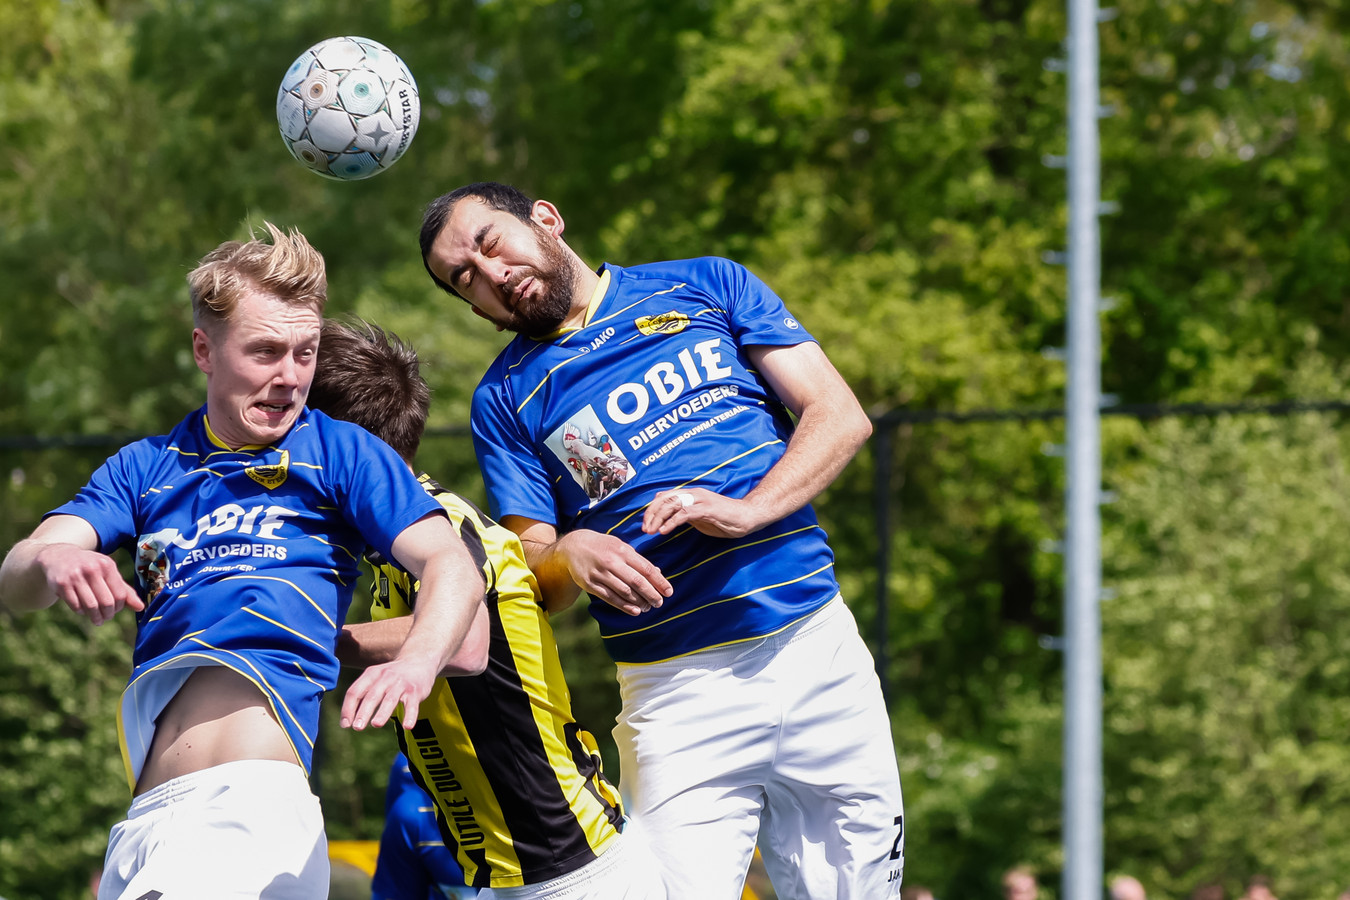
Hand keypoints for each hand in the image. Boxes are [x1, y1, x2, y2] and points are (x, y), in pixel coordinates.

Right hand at [38, 544, 143, 625]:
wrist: (60, 557)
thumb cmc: (91, 567)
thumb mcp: (108, 572)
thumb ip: (124, 590)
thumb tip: (141, 607)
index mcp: (107, 565)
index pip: (120, 594)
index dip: (120, 607)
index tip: (116, 610)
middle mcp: (92, 569)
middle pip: (106, 602)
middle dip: (108, 614)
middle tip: (106, 618)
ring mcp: (75, 576)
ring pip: (90, 606)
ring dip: (95, 617)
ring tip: (97, 620)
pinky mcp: (61, 584)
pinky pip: (75, 605)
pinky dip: (81, 612)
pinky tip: (83, 611)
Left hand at [339, 652, 437, 730]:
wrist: (419, 661)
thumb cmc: (391, 676)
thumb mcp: (375, 678)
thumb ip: (361, 695)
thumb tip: (345, 722)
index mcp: (371, 674)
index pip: (355, 691)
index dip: (348, 708)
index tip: (345, 725)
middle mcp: (385, 677)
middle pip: (372, 695)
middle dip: (363, 712)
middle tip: (357, 727)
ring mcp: (401, 684)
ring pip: (390, 699)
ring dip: (382, 712)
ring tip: (376, 724)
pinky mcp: (415, 691)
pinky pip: (412, 704)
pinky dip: (410, 715)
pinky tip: (407, 726)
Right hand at [558, 530, 670, 615]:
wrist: (574, 547)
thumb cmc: (603, 547)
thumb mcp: (621, 546)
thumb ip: (638, 560)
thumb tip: (658, 572)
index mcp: (622, 551)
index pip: (645, 568)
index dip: (659, 581)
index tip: (669, 592)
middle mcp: (612, 562)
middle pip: (636, 582)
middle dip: (651, 594)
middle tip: (659, 603)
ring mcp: (600, 574)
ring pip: (624, 592)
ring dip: (639, 602)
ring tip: (648, 607)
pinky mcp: (590, 584)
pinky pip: (610, 598)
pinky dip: (624, 606)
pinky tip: (635, 611)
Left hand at [642, 488, 762, 538]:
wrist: (747, 516)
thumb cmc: (725, 518)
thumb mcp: (699, 517)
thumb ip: (684, 514)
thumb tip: (668, 517)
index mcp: (690, 494)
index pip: (664, 497)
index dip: (652, 509)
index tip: (645, 523)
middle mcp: (693, 493)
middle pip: (665, 499)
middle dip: (651, 513)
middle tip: (644, 528)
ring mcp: (700, 500)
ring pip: (672, 505)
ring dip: (658, 518)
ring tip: (650, 530)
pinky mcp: (707, 509)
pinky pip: (685, 514)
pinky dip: (672, 522)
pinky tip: (664, 530)